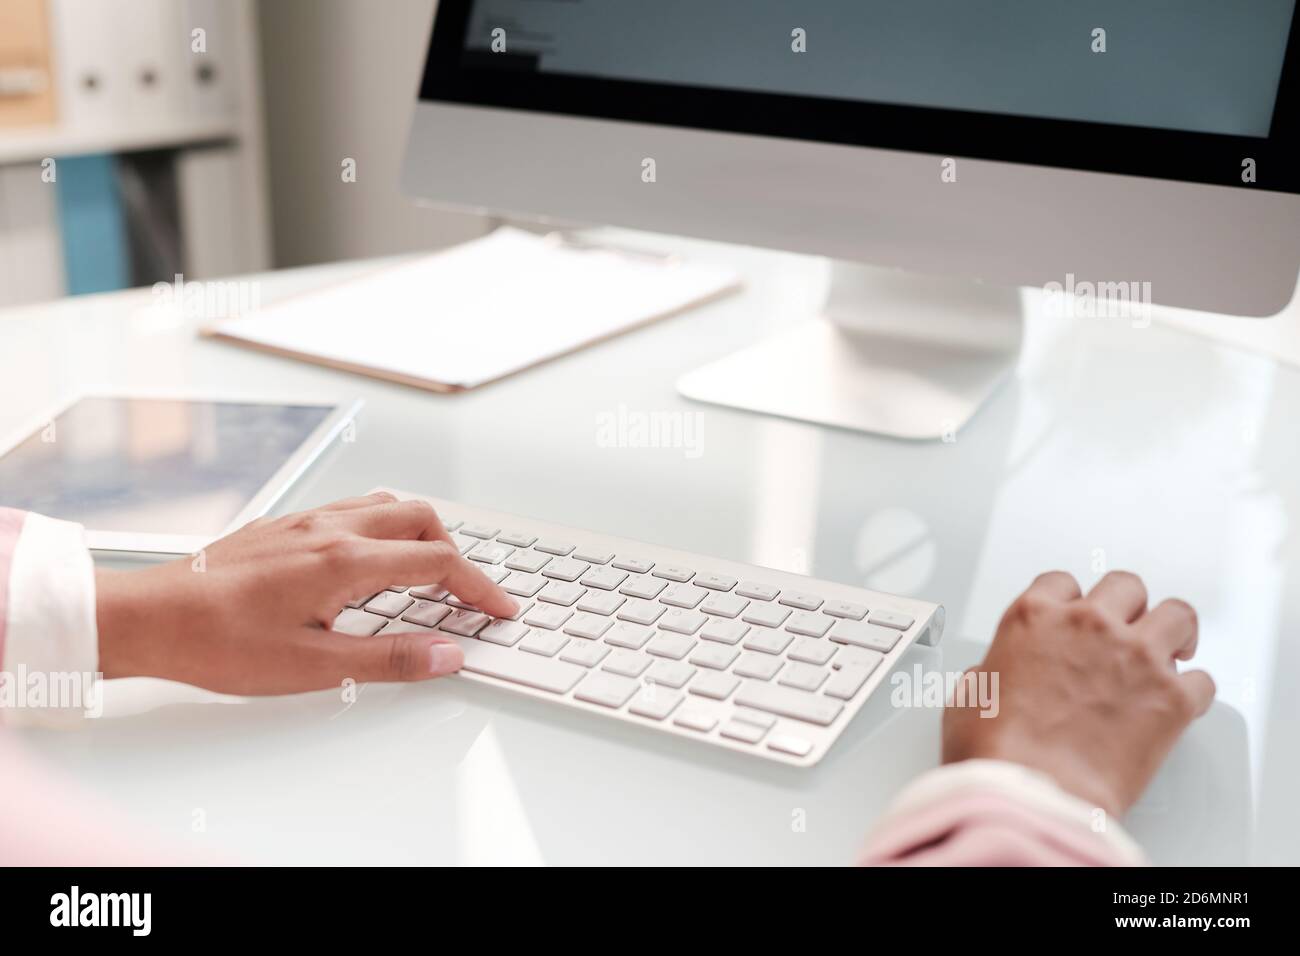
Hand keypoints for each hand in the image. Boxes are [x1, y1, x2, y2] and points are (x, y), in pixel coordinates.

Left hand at [94, 492, 516, 693]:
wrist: (148, 617)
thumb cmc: (217, 643)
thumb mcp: (313, 668)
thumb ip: (389, 659)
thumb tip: (448, 653)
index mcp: (345, 562)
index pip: (438, 564)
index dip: (480, 588)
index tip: (500, 609)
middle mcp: (330, 530)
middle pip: (422, 519)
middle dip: (455, 553)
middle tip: (462, 593)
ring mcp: (306, 522)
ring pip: (387, 505)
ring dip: (419, 534)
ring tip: (422, 576)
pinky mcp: (284, 525)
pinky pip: (352, 509)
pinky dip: (382, 529)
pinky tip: (367, 564)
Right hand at [943, 570, 1214, 815]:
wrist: (1033, 794)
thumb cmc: (996, 751)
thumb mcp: (969, 695)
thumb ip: (993, 672)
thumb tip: (997, 681)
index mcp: (1035, 618)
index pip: (1062, 582)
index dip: (1071, 600)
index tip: (1076, 613)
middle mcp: (1088, 625)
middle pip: (1126, 587)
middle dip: (1127, 607)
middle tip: (1126, 628)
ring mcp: (1136, 657)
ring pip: (1178, 615)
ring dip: (1174, 632)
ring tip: (1171, 649)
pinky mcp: (1172, 698)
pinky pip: (1202, 680)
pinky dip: (1192, 691)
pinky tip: (1180, 701)